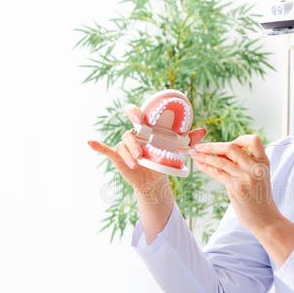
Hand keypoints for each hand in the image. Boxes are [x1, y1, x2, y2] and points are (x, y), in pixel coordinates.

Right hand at [88, 105, 206, 195]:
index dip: (137, 112)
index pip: (138, 114)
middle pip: (131, 129)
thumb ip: (189, 139)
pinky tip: (90, 143)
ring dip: (131, 152)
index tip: (139, 116)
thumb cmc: (165, 159)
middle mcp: (134, 134)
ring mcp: (125, 146)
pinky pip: (107, 150)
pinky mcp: (119, 156)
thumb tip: (203, 130)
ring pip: (125, 144)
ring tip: (138, 162)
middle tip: (138, 128)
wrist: (155, 180)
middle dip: (133, 128)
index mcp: (146, 129)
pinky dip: (98, 146)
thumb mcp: (177, 150)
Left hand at [190, 134, 281, 234]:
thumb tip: (222, 153)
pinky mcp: (236, 188)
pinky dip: (206, 167)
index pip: (253, 140)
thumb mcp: (260, 177)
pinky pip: (217, 173)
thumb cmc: (260, 199)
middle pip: (231, 148)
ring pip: (220, 160)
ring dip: (204, 156)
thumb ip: (246, 164)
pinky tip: (199, 165)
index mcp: (263, 162)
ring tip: (193, 154)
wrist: (266, 220)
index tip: (226, 144)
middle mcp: (255, 167)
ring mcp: (246, 177)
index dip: (238, 139)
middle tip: (200, 147)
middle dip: (212, 146)